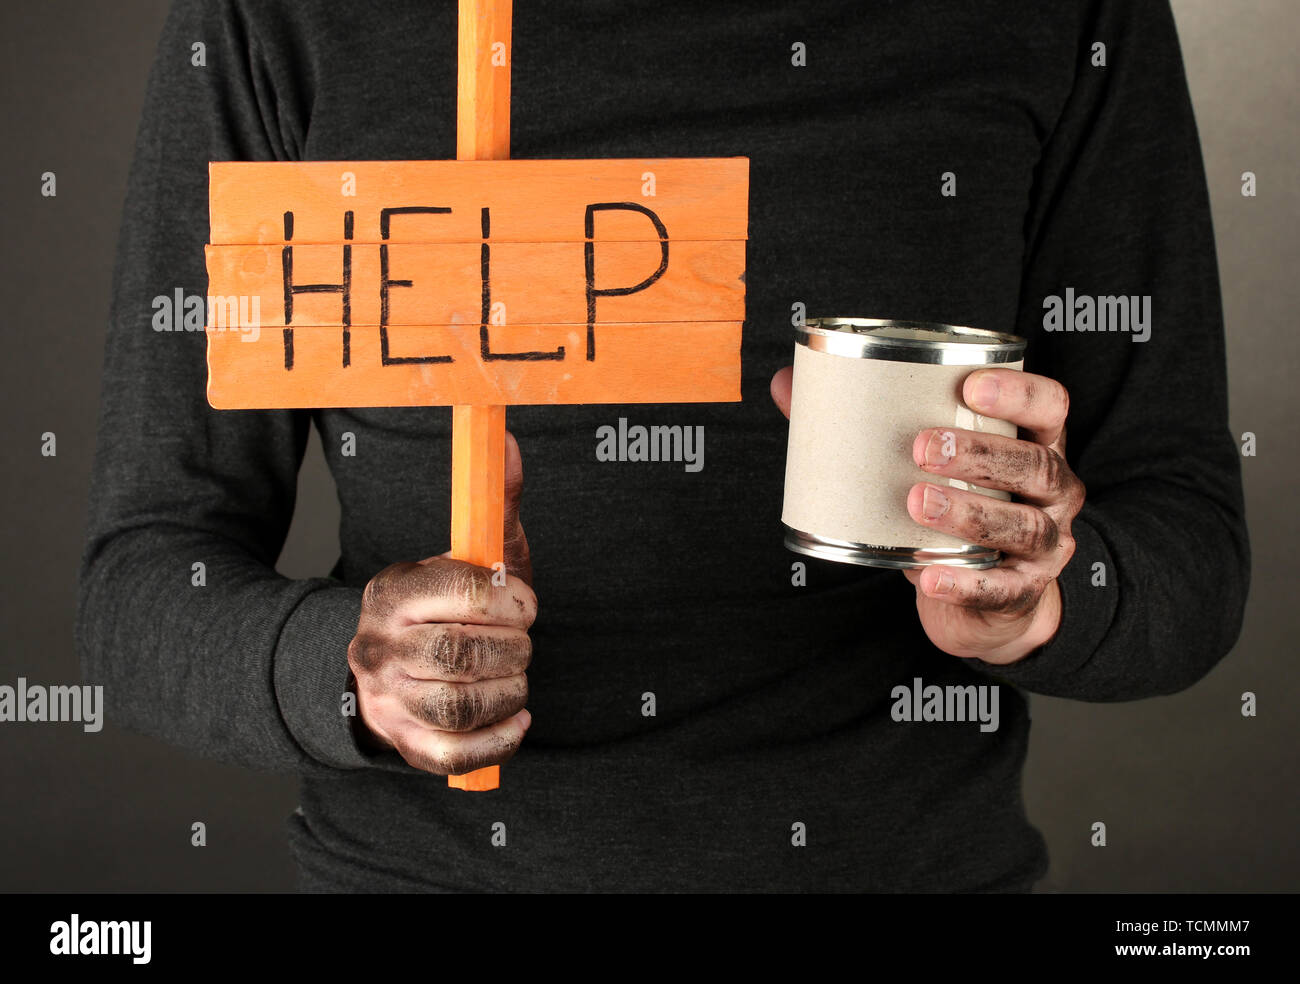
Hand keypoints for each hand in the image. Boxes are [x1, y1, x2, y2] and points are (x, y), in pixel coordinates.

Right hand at [347, 431, 535, 773]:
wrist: (393, 664)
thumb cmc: (449, 603)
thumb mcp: (471, 551)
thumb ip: (495, 502)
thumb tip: (511, 444)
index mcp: (395, 589)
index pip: (457, 592)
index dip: (508, 601)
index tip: (527, 604)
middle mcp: (380, 645)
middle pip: (458, 655)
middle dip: (511, 650)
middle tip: (523, 643)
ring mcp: (388, 698)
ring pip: (458, 706)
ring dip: (510, 692)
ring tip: (518, 676)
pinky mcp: (406, 743)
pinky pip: (454, 756)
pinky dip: (500, 740)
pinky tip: (518, 717)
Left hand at [770, 365, 1084, 665]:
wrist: (983, 600)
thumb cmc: (954, 508)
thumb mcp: (926, 466)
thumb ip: (863, 424)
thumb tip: (786, 384)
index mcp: (1035, 444)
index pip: (1050, 406)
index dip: (1019, 392)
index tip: (968, 384)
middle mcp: (1053, 491)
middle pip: (1035, 465)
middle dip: (980, 453)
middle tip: (922, 448)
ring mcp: (1045, 544)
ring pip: (1021, 526)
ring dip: (968, 512)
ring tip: (917, 502)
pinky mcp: (1022, 591)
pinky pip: (998, 588)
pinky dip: (963, 582)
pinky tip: (928, 574)